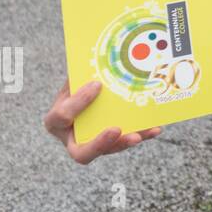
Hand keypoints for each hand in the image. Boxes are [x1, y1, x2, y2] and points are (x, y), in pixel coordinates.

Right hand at [44, 79, 160, 163]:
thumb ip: (80, 75)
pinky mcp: (113, 142)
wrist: (85, 93)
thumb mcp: (73, 79)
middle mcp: (73, 138)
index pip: (62, 117)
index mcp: (56, 121)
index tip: (96, 85)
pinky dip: (142, 134)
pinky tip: (155, 128)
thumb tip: (97, 58)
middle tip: (116, 130)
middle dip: (100, 144)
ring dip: (126, 141)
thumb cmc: (76, 85)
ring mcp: (93, 143)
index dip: (78, 102)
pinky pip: (127, 141)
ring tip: (141, 133)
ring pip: (109, 149)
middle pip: (82, 153)